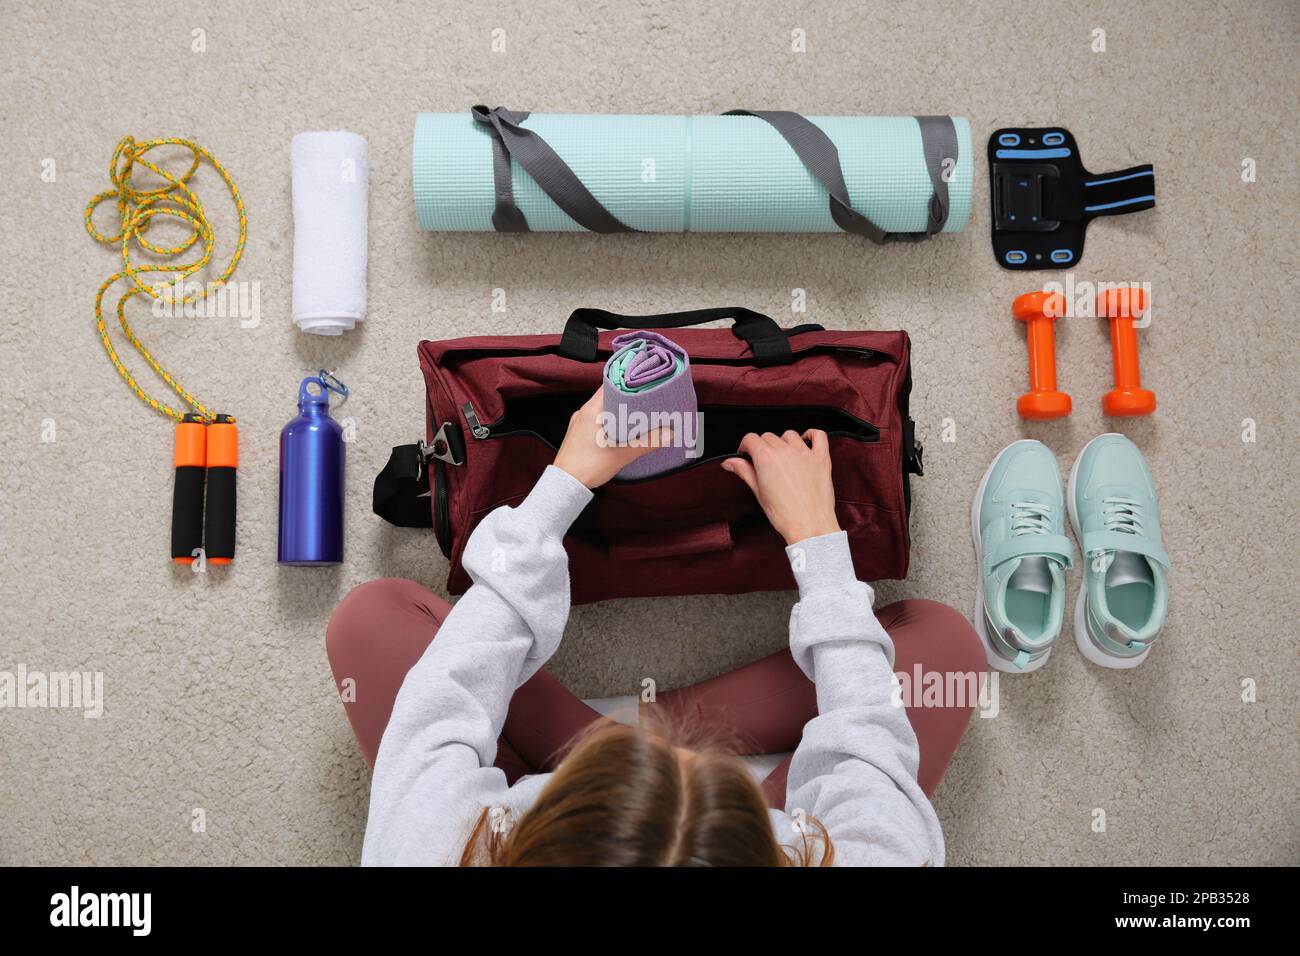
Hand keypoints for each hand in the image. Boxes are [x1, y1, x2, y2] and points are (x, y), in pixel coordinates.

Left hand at [554, 389, 671, 488]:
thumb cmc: (587, 467)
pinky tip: (618, 430)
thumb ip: (646, 443)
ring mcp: (578, 423)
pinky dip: (608, 422)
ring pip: (601, 409)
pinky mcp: (577, 434)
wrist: (565, 484)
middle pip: (607, 397)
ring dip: (617, 411)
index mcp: (591, 411)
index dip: (627, 383)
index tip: (642, 384)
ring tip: (634, 416)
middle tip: (644, 402)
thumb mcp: (621, 455)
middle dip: (626, 399)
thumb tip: (668, 434)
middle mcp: (583, 413)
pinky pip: (595, 421)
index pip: (610, 385)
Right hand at [722, 430, 839, 544]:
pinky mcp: (821, 458)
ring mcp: (804, 453)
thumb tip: (730, 463)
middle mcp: (785, 451)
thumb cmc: (784, 514)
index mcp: (766, 458)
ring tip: (783, 456)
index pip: (751, 438)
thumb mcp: (758, 492)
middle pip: (768, 436)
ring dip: (783, 442)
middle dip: (762, 446)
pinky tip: (806, 441)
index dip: (745, 446)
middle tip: (763, 462)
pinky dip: (811, 434)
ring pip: (789, 435)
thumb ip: (743, 471)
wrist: (809, 525)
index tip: (746, 454)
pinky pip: (818, 435)